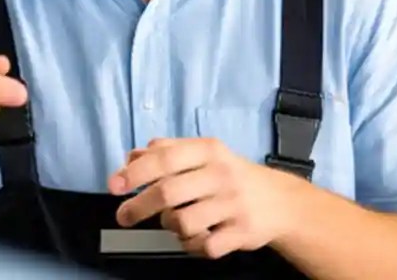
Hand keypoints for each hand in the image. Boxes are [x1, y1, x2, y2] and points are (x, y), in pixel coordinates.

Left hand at [109, 138, 305, 258]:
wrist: (282, 201)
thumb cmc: (230, 176)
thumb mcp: (202, 154)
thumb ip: (166, 152)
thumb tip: (131, 157)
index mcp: (207, 150)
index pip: (164, 159)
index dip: (135, 173)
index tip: (114, 186)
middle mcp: (221, 175)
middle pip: (168, 192)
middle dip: (138, 206)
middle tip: (123, 216)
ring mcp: (233, 204)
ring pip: (183, 222)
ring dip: (170, 226)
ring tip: (177, 221)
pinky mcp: (243, 232)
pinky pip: (204, 246)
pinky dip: (192, 246)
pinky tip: (197, 237)